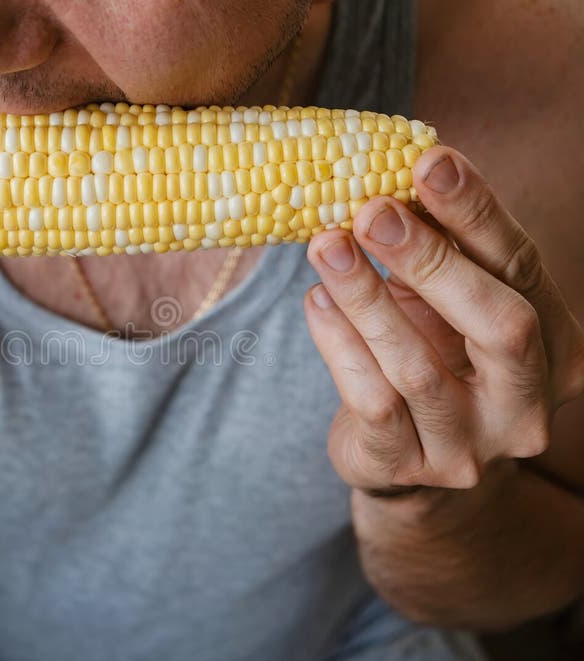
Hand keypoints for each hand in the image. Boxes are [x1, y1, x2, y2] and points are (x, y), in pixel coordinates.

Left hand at [304, 146, 583, 491]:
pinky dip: (339, 344)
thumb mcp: (447, 303)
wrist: (408, 461)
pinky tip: (317, 301)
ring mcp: (471, 446)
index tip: (430, 163)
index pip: (522, 268)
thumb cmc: (432, 357)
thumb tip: (392, 174)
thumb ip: (440, 252)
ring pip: (418, 367)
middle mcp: (527, 403)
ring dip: (367, 298)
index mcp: (557, 346)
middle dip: (432, 260)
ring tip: (326, 246)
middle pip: (499, 325)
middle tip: (371, 211)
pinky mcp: (409, 468)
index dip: (477, 213)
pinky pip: (371, 401)